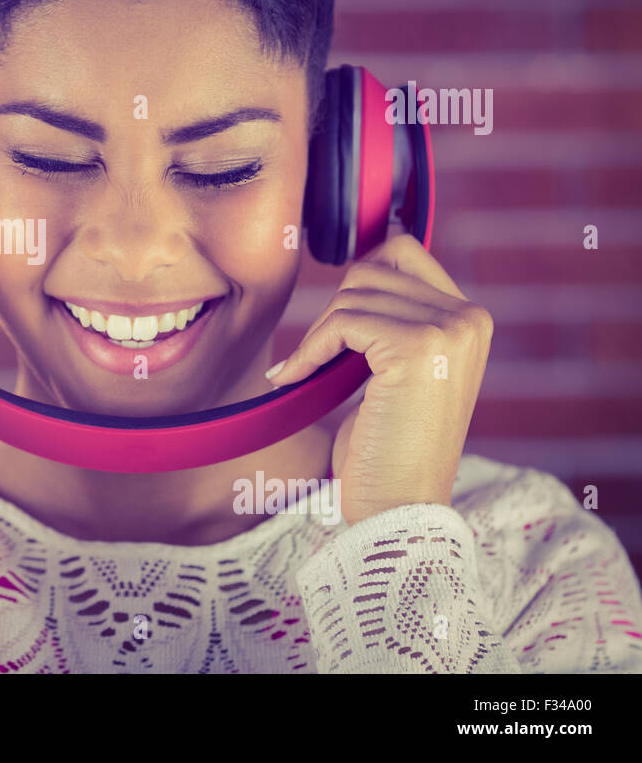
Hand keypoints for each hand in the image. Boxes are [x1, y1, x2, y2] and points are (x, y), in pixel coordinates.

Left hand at [265, 233, 493, 526]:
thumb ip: (392, 319)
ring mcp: (450, 331)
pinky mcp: (419, 348)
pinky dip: (308, 350)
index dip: (357, 281)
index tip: (333, 326)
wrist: (400, 510)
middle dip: (333, 311)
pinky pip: (341, 321)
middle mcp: (469, 318)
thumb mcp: (397, 372)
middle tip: (318, 358)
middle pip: (372, 269)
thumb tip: (357, 265)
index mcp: (470, 320)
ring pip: (352, 293)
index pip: (403, 252)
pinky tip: (294, 378)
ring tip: (309, 374)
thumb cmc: (387, 449)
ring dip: (318, 335)